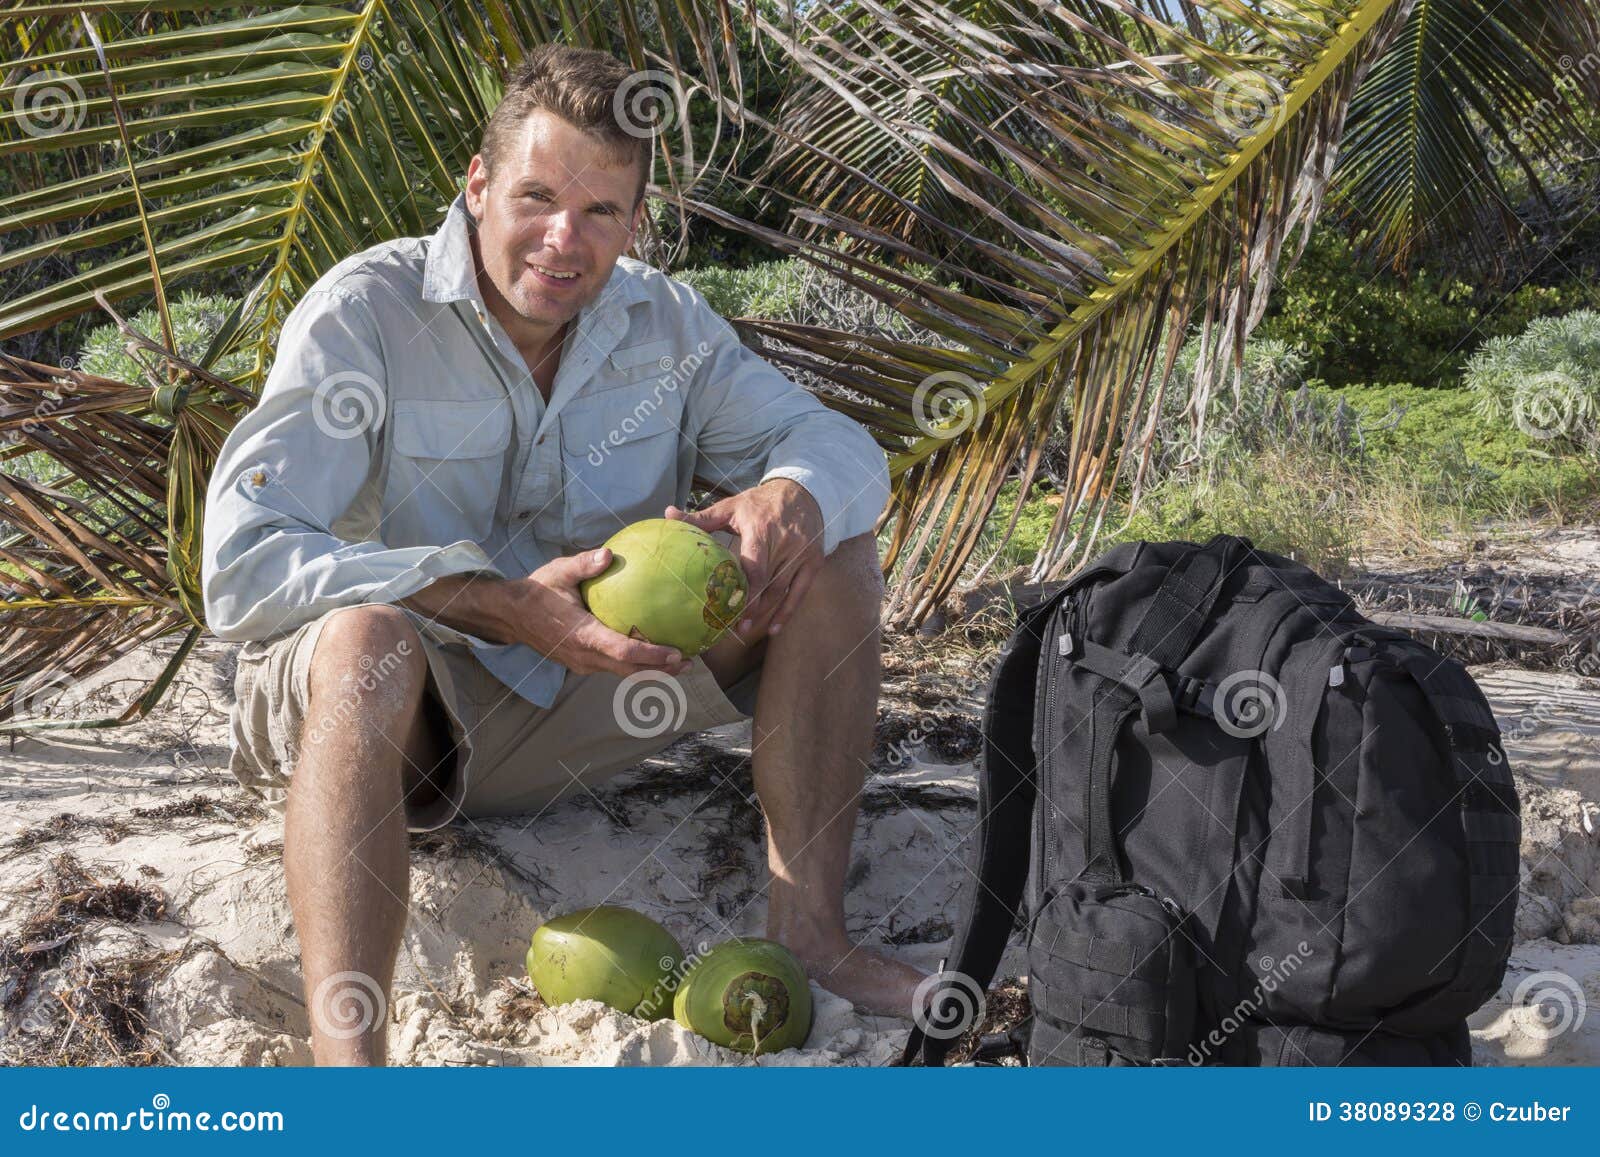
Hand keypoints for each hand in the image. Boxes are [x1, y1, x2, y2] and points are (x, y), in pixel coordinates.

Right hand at [508, 548, 691, 677]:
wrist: (510, 615)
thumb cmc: (537, 591)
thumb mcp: (559, 572)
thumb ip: (584, 564)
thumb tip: (609, 553)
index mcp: (582, 635)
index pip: (623, 652)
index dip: (652, 656)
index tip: (677, 653)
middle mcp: (585, 656)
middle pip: (629, 670)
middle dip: (661, 669)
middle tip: (690, 661)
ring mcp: (582, 663)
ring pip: (622, 672)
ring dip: (651, 670)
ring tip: (680, 661)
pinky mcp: (582, 662)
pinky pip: (613, 667)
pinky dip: (635, 663)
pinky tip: (652, 650)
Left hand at [665, 479, 824, 636]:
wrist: (802, 492)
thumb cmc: (760, 503)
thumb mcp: (731, 506)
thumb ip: (701, 517)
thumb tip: (668, 515)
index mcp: (761, 529)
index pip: (754, 566)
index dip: (744, 591)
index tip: (728, 608)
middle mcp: (785, 542)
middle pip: (767, 583)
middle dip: (750, 607)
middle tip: (731, 627)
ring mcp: (802, 553)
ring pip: (782, 590)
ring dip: (764, 612)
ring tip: (744, 629)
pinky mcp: (813, 561)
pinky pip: (800, 592)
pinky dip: (787, 611)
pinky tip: (773, 629)